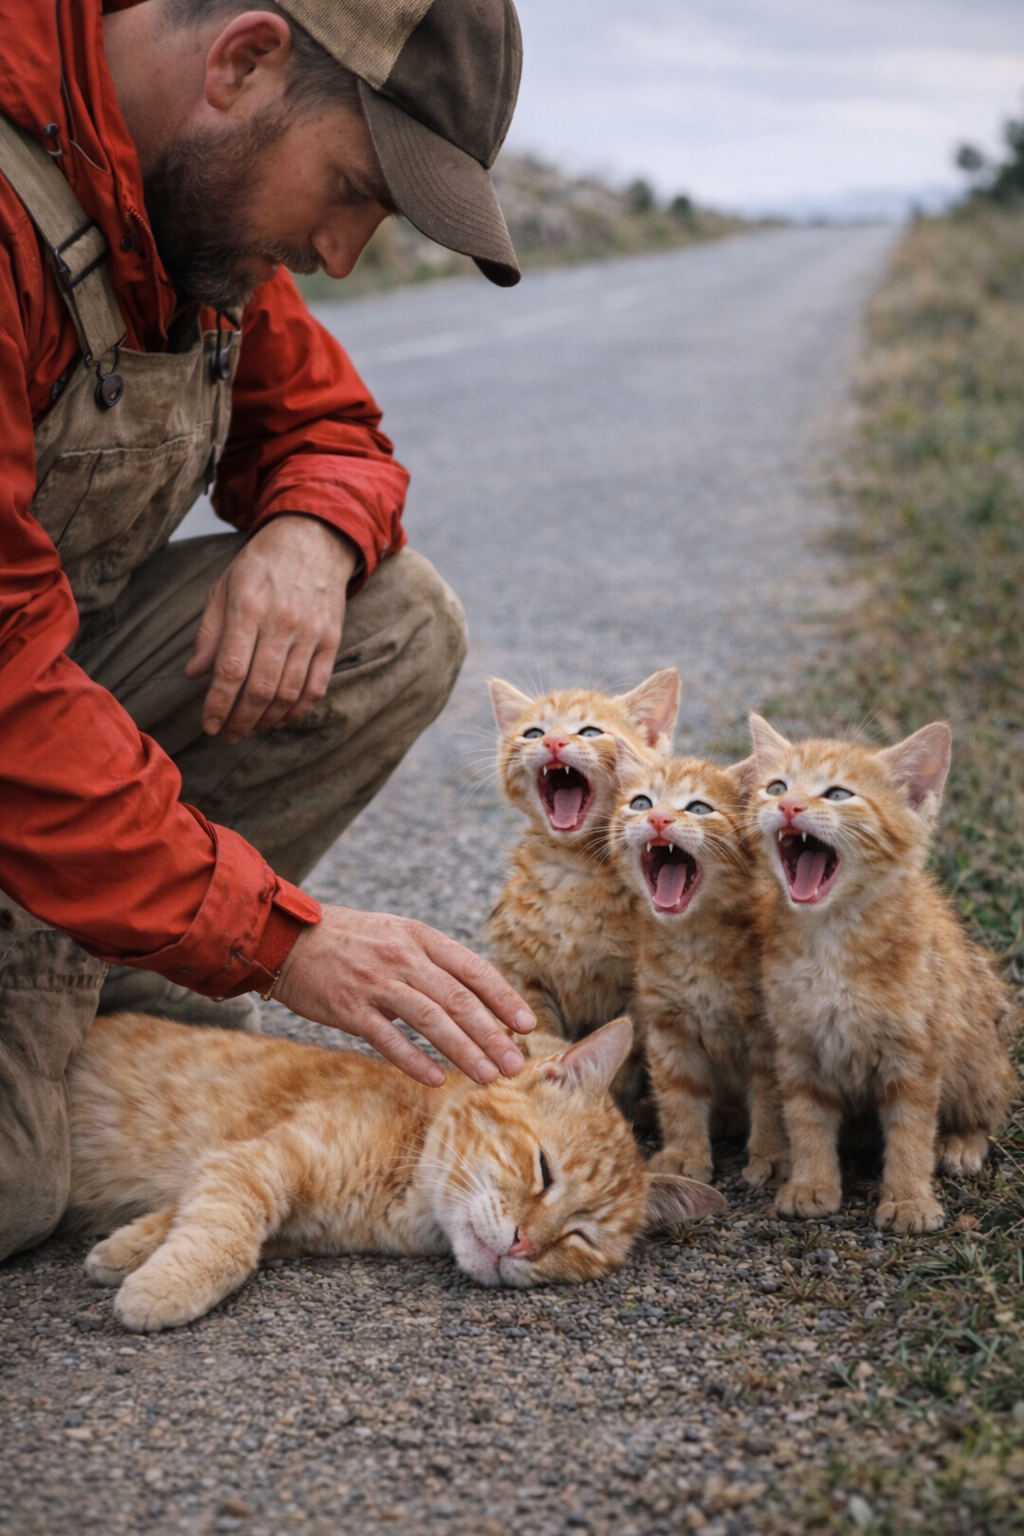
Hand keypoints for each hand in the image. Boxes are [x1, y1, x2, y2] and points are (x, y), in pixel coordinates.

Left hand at [185, 515, 357, 742]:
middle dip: (240, 720)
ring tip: (249, 730)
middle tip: (227, 735)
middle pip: (260, 688)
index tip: (208, 725)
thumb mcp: (224, 587)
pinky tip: (280, 719)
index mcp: (248, 608)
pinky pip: (317, 686)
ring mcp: (310, 633)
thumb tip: (193, 674)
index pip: (231, 670)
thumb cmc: (262, 564)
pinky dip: (298, 711)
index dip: (219, 704)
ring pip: (289, 693)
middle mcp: (281, 622)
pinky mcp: (331, 639)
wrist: (313, 539)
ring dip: (266, 720)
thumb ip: (209, 632)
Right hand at [276, 906, 536, 1086]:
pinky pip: (388, 1039)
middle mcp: (403, 957)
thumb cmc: (352, 941)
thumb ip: (435, 963)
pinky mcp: (349, 1008)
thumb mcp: (399, 935)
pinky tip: (436, 1079)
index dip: (503, 998)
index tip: (527, 1025)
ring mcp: (376, 983)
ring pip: (431, 1020)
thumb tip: (479, 1000)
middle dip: (492, 1035)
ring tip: (488, 1076)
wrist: (289, 939)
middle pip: (458, 1000)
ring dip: (463, 1051)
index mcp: (420, 937)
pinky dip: (414, 1060)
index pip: (473, 969)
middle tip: (514, 1064)